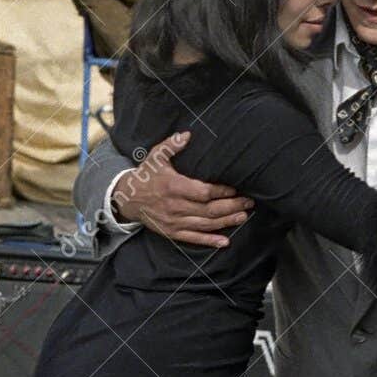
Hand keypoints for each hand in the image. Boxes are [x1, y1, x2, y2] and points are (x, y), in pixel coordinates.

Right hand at [110, 131, 252, 247]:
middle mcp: (175, 206)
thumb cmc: (146, 175)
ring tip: (243, 216)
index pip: (203, 192)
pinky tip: (225, 241)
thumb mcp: (155, 156)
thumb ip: (171, 145)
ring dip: (226, 222)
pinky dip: (210, 241)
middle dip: (231, 206)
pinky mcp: (172, 232)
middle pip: (209, 210)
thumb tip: (188, 135)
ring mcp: (174, 221)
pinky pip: (194, 239)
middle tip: (249, 202)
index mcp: (173, 186)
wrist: (127, 199)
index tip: (235, 188)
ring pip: (205, 224)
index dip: (221, 192)